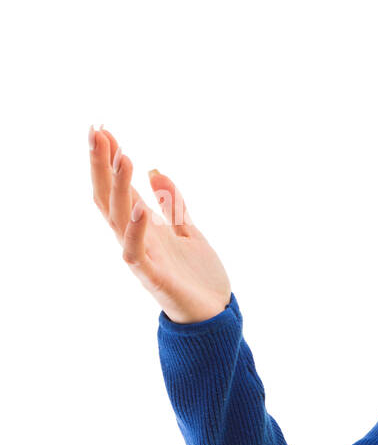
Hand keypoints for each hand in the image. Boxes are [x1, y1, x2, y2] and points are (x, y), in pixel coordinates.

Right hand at [89, 126, 232, 323]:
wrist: (215, 315)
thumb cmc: (199, 277)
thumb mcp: (189, 230)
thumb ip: (173, 204)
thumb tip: (156, 170)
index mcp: (145, 227)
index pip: (120, 188)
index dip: (111, 160)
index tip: (102, 129)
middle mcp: (136, 239)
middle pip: (110, 197)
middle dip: (103, 165)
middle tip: (96, 132)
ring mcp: (142, 257)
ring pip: (119, 217)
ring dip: (120, 186)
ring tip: (123, 155)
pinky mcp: (152, 276)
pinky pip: (135, 251)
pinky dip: (136, 230)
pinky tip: (140, 207)